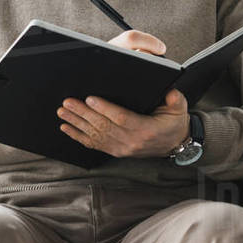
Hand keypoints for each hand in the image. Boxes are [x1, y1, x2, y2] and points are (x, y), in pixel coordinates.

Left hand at [56, 30, 189, 157]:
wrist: (176, 144)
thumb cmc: (175, 122)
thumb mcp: (179, 108)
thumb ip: (175, 98)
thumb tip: (169, 91)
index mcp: (146, 129)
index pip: (121, 118)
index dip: (105, 109)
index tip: (90, 98)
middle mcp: (132, 141)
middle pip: (103, 126)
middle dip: (83, 113)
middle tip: (68, 102)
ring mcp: (122, 148)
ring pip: (95, 135)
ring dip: (77, 123)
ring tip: (63, 112)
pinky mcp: (117, 151)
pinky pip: (94, 145)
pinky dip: (78, 136)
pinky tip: (66, 128)